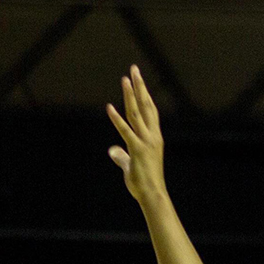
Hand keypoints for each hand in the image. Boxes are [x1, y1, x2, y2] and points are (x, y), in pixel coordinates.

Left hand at [107, 65, 165, 203]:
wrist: (152, 194)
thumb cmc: (144, 182)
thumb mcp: (130, 165)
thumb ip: (122, 156)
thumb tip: (112, 150)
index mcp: (154, 137)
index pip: (150, 110)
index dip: (144, 94)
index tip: (139, 80)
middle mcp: (152, 135)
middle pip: (145, 105)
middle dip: (139, 86)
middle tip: (134, 69)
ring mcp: (145, 141)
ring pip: (137, 113)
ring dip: (130, 95)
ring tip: (125, 79)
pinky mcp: (136, 150)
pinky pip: (125, 131)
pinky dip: (117, 119)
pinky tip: (109, 108)